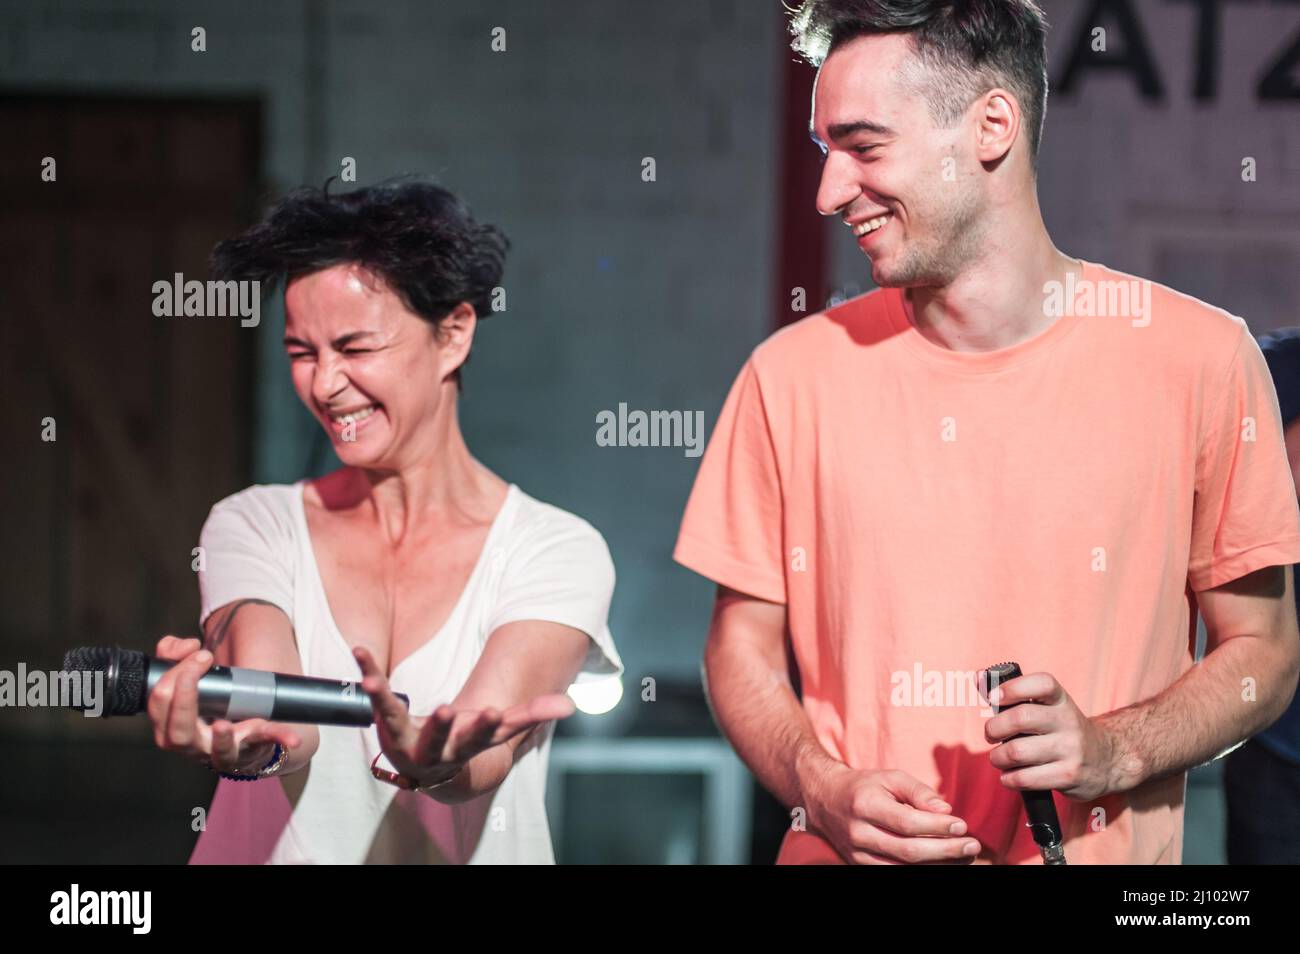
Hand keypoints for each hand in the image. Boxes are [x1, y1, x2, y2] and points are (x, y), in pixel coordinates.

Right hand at [146, 636, 301, 774]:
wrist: (238, 727)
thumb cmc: (207, 699)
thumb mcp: (188, 674)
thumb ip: (175, 653)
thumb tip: (184, 646)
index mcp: (170, 727)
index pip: (158, 708)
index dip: (171, 678)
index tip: (195, 651)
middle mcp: (192, 745)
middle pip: (178, 734)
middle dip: (185, 697)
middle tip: (201, 660)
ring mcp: (224, 750)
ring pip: (217, 752)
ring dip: (220, 738)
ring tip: (223, 723)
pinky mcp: (255, 745)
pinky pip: (266, 742)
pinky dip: (279, 737)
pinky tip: (292, 737)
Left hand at [353, 646, 576, 787]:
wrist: (431, 771)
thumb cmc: (470, 742)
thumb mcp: (501, 728)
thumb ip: (534, 714)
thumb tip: (571, 706)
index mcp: (469, 746)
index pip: (482, 738)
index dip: (488, 726)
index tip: (493, 713)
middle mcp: (436, 750)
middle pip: (439, 740)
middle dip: (443, 727)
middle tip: (447, 711)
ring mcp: (407, 741)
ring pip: (395, 723)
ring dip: (386, 702)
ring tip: (374, 682)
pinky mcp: (387, 724)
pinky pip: (376, 699)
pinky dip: (369, 673)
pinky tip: (360, 651)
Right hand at [807, 764, 981, 863]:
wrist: (825, 800)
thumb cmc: (864, 786)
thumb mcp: (889, 777)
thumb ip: (918, 791)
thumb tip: (945, 811)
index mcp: (865, 806)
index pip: (907, 823)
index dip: (937, 827)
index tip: (962, 825)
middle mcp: (859, 834)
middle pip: (909, 851)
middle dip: (946, 851)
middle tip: (972, 846)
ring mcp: (858, 855)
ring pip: (904, 868)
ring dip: (939, 865)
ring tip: (964, 857)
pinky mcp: (860, 867)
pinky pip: (895, 874)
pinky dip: (922, 870)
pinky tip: (942, 864)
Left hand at [983, 670, 1120, 800]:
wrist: (1107, 759)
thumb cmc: (1060, 730)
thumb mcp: (1046, 707)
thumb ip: (1012, 694)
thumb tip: (978, 677)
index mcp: (1060, 700)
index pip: (1042, 684)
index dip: (1013, 688)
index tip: (993, 698)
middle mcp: (1068, 721)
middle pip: (1021, 718)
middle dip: (994, 728)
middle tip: (991, 735)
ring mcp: (1071, 750)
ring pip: (1017, 752)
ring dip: (998, 757)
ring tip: (999, 758)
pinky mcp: (1069, 776)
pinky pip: (1025, 778)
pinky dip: (1008, 778)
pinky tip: (1010, 775)